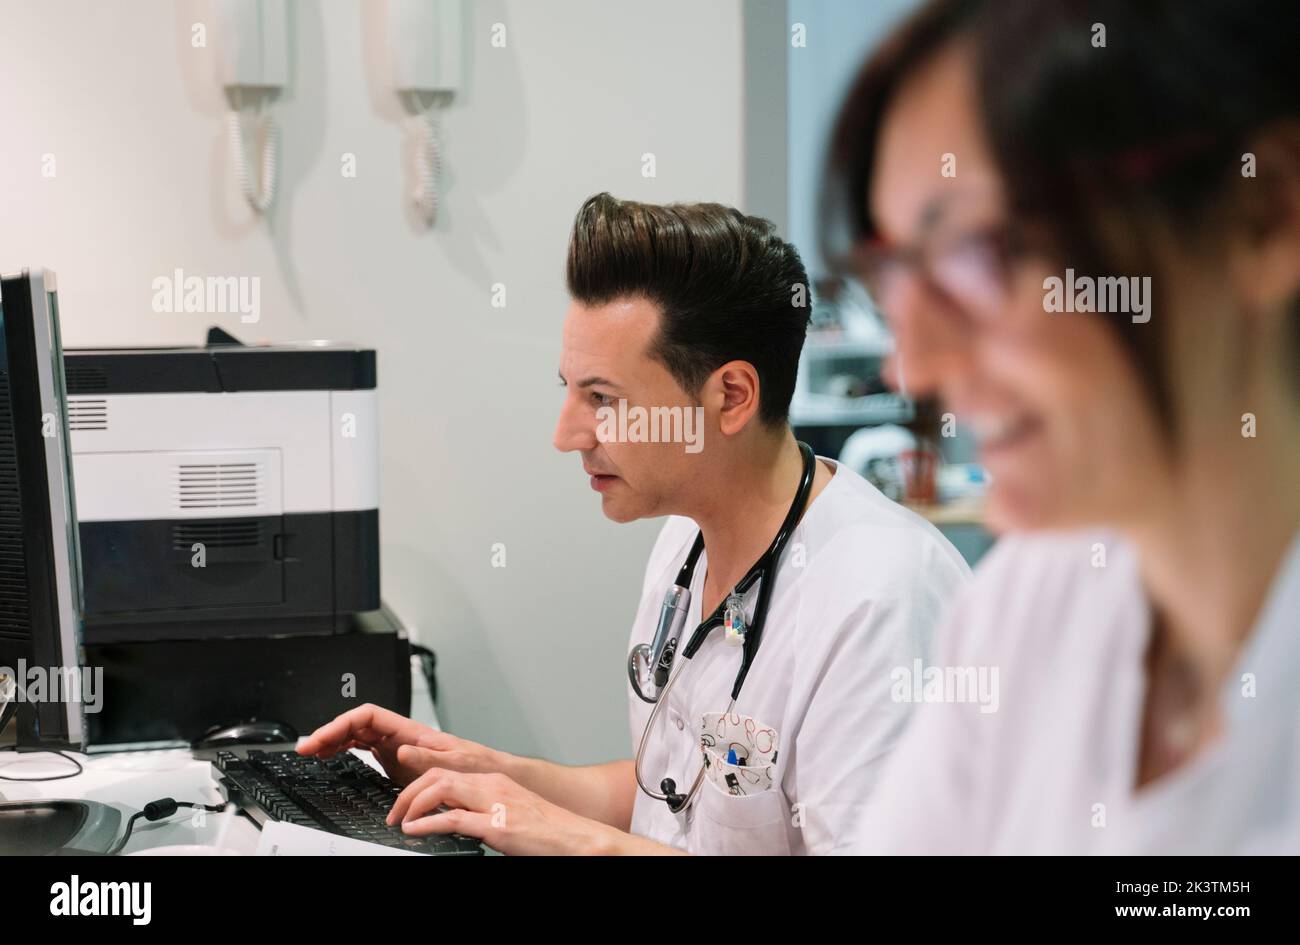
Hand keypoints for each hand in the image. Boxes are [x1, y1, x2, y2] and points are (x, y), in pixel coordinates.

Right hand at [297, 703, 506, 786]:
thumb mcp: (455, 761)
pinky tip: (331, 756)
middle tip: (304, 748)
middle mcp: (399, 734)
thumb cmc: (475, 765)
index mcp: (410, 729)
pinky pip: (362, 748)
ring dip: (332, 740)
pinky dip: (344, 750)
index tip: (321, 738)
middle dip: (328, 732)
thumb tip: (401, 748)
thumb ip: (427, 754)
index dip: (340, 723)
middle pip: (355, 724)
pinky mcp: (395, 759)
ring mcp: (395, 745)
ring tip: (311, 752)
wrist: (487, 774)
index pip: (367, 716)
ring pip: (356, 734)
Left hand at [387, 768, 619, 855]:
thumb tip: (453, 817)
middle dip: (408, 791)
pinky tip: (414, 830)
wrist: (574, 837)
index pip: (446, 771)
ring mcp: (493, 803)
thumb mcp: (508, 812)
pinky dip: (426, 822)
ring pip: (440, 788)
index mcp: (493, 782)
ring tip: (399, 820)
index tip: (404, 800)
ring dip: (412, 804)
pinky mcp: (495, 825)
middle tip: (394, 811)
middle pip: (437, 775)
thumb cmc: (545, 831)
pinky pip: (452, 817)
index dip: (419, 783)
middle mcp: (491, 786)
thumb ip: (481, 810)